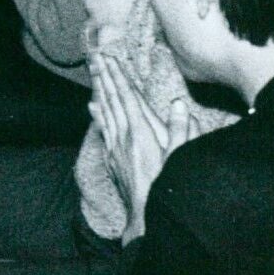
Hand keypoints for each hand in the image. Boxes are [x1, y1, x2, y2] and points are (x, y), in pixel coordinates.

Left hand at [90, 52, 190, 240]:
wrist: (147, 217)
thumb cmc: (168, 188)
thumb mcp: (181, 159)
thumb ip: (180, 131)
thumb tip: (178, 104)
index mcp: (140, 133)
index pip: (127, 97)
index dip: (119, 76)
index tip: (110, 58)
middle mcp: (123, 136)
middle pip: (112, 100)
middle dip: (106, 77)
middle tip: (96, 57)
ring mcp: (115, 147)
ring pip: (105, 111)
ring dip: (100, 90)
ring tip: (94, 73)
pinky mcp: (113, 158)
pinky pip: (103, 128)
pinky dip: (97, 114)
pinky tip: (92, 106)